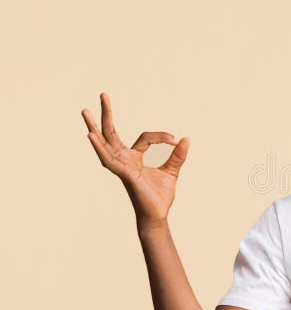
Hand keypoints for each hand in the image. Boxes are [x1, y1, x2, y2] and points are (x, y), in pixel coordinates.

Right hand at [81, 92, 190, 226]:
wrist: (158, 215)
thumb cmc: (159, 196)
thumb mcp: (172, 171)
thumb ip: (177, 155)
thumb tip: (186, 138)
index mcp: (134, 158)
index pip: (145, 137)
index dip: (161, 137)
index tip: (176, 140)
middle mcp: (124, 160)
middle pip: (111, 133)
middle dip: (107, 114)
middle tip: (103, 94)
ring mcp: (121, 167)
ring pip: (104, 143)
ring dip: (95, 127)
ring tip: (85, 111)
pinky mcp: (123, 174)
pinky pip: (107, 159)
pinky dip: (99, 147)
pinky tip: (91, 135)